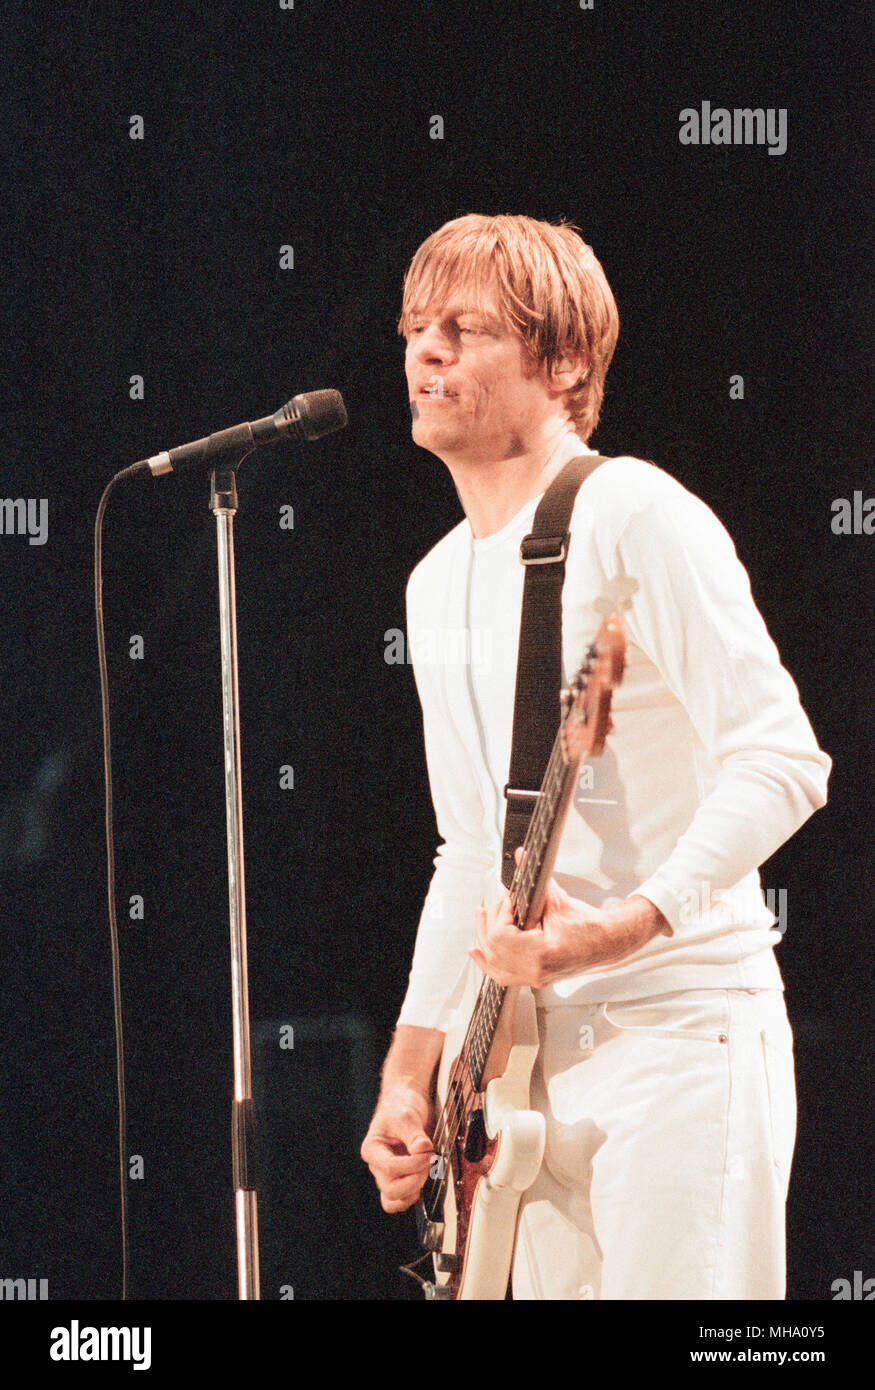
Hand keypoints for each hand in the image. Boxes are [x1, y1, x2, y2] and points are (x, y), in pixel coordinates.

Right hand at [360, 1087, 435, 1212]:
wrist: (406, 1104)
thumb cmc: (401, 1108)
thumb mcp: (407, 1116)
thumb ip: (414, 1134)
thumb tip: (423, 1149)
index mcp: (372, 1149)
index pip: (390, 1168)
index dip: (412, 1164)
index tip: (429, 1153)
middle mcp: (377, 1166)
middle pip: (391, 1189)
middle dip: (415, 1179)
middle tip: (431, 1162)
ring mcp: (387, 1175)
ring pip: (393, 1200)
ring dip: (414, 1191)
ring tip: (427, 1172)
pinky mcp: (399, 1180)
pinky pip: (400, 1201)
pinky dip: (413, 1197)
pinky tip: (424, 1180)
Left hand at [468, 848, 670, 987]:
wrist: (607, 942)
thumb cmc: (587, 925)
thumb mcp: (557, 898)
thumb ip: (535, 877)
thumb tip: (521, 856)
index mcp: (542, 953)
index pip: (501, 937)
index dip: (500, 915)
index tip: (508, 901)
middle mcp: (537, 971)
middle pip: (495, 950)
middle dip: (490, 923)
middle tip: (495, 905)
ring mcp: (535, 978)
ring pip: (495, 965)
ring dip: (484, 941)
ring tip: (481, 919)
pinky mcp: (535, 979)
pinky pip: (503, 976)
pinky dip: (489, 962)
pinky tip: (478, 951)